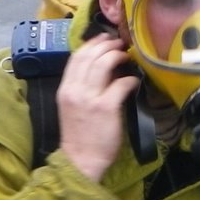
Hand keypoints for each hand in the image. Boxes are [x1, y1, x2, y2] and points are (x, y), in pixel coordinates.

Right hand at [56, 34, 138, 180]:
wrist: (80, 159)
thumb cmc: (80, 135)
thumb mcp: (73, 107)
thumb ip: (83, 88)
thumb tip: (102, 70)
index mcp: (65, 89)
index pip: (76, 58)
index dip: (91, 44)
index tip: (103, 39)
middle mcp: (75, 90)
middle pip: (90, 56)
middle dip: (106, 45)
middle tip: (119, 42)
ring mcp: (90, 98)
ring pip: (103, 65)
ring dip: (117, 56)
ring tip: (126, 55)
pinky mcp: (106, 107)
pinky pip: (120, 84)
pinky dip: (129, 79)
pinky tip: (134, 81)